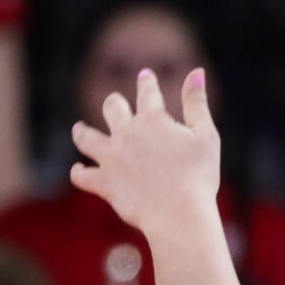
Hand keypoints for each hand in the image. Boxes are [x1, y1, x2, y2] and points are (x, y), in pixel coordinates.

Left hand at [70, 68, 220, 234]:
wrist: (178, 213)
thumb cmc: (198, 176)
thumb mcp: (205, 135)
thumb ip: (197, 103)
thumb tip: (197, 71)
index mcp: (153, 119)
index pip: (147, 91)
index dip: (147, 82)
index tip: (145, 76)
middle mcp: (127, 133)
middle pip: (112, 108)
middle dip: (114, 103)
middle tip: (115, 102)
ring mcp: (112, 158)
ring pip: (86, 138)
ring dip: (82, 131)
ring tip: (79, 128)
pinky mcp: (105, 183)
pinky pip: (82, 176)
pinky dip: (79, 171)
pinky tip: (79, 169)